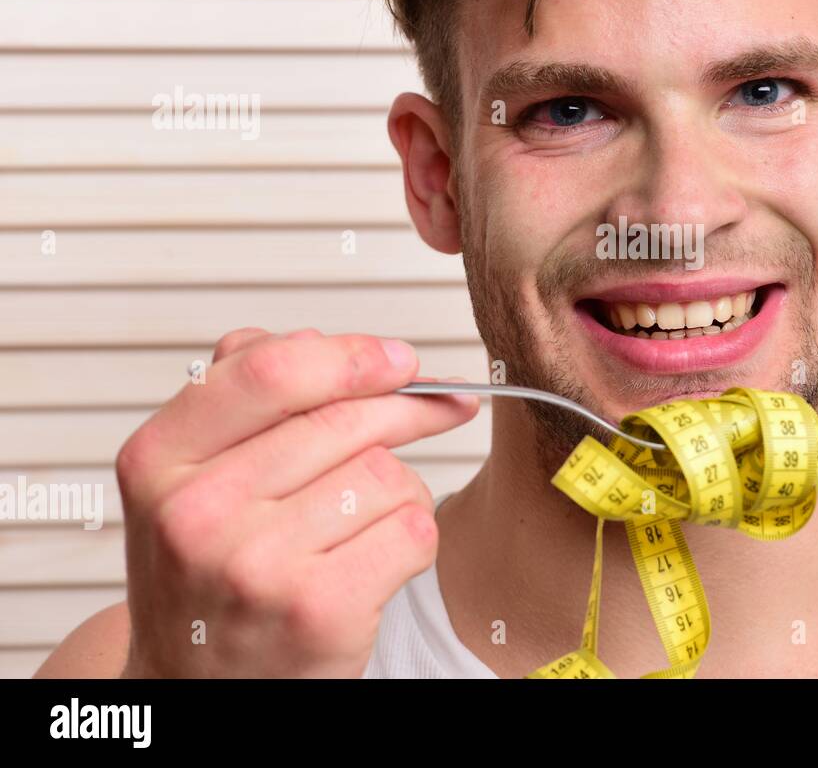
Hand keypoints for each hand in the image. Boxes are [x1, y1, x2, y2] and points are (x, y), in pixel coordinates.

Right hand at [115, 328, 477, 676]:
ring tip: (361, 522)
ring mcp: (257, 562)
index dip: (352, 354)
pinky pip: (413, 529)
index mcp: (159, 458)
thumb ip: (240, 395)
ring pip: (387, 473)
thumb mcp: (188, 477)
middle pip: (346, 419)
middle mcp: (198, 510)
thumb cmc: (208, 575)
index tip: (400, 356)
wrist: (196, 688)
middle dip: (410, 407)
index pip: (270, 369)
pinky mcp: (318, 608)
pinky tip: (376, 558)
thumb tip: (326, 343)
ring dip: (399, 489)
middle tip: (444, 406)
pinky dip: (414, 537)